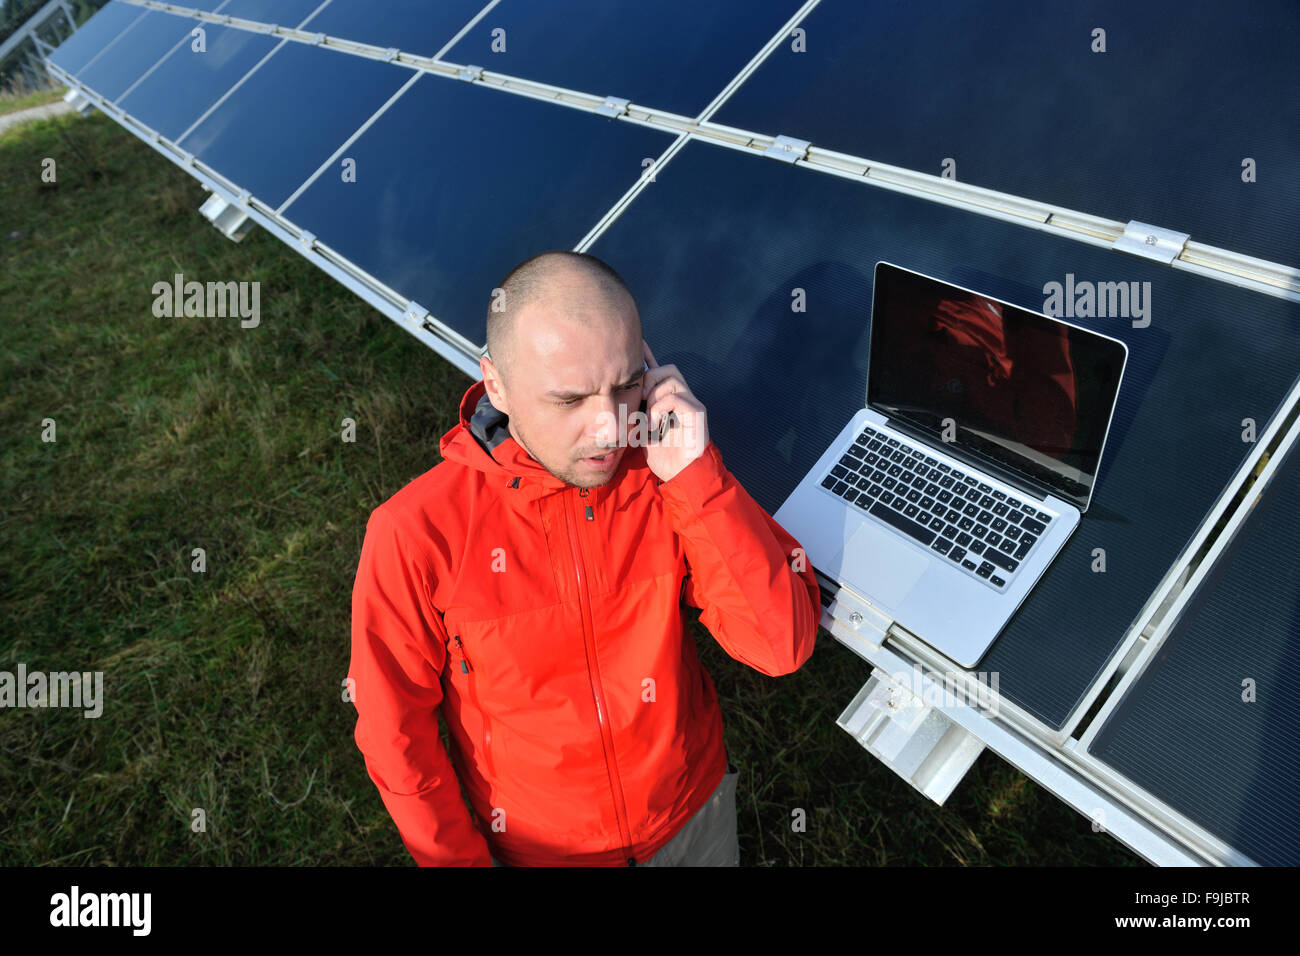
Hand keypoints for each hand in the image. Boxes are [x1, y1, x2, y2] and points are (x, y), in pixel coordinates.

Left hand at [641, 340, 708, 482]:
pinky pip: (676, 397)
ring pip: (671, 379)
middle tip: (640, 400)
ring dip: (653, 397)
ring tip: (648, 419)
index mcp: (670, 401)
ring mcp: (692, 404)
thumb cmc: (663, 456)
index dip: (648, 357)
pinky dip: (660, 409)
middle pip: (667, 369)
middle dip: (649, 379)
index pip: (659, 372)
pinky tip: (655, 425)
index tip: (636, 344)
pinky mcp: (697, 413)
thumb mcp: (641, 431)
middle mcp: (684, 398)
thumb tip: (617, 399)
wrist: (681, 476)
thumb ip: (635, 413)